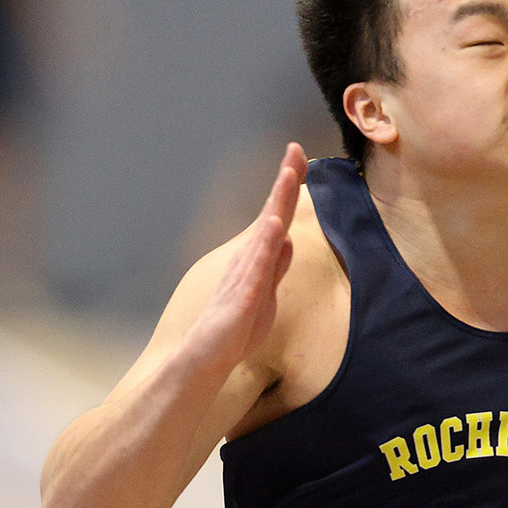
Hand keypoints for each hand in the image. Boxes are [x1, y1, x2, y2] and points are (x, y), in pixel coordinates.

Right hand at [185, 143, 306, 373]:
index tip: (299, 156)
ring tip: (289, 173)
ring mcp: (244, 276)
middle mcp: (249, 260)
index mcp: (258, 259)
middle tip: (296, 148)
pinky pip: (256, 269)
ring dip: (277, 202)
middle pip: (272, 214)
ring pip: (264, 234)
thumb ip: (275, 267)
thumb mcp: (266, 295)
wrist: (208, 359)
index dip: (289, 188)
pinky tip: (274, 227)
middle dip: (285, 181)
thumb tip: (288, 240)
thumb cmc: (235, 329)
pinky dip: (266, 246)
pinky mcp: (241, 299)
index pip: (276, 216)